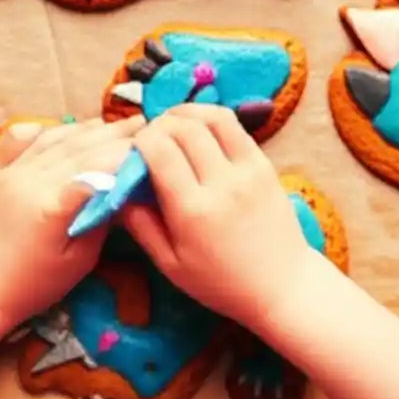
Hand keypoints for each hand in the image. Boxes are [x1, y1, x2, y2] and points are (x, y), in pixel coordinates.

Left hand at [0, 116, 140, 325]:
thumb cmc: (35, 284)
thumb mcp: (80, 260)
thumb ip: (101, 218)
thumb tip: (121, 188)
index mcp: (52, 203)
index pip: (99, 166)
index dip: (127, 153)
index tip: (151, 146)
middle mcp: (29, 179)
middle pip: (80, 146)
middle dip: (115, 134)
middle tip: (144, 125)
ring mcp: (8, 171)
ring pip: (53, 137)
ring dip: (85, 129)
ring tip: (112, 125)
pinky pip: (18, 138)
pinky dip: (43, 129)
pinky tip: (62, 128)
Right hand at [121, 104, 323, 327]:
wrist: (282, 285)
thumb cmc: (220, 281)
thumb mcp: (171, 265)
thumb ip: (141, 226)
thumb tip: (117, 191)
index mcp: (192, 210)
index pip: (159, 151)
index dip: (139, 142)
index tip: (133, 152)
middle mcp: (221, 183)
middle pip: (182, 128)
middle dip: (158, 125)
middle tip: (150, 138)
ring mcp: (247, 170)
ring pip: (212, 118)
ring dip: (185, 114)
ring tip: (171, 125)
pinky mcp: (264, 165)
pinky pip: (235, 127)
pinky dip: (210, 118)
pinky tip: (198, 129)